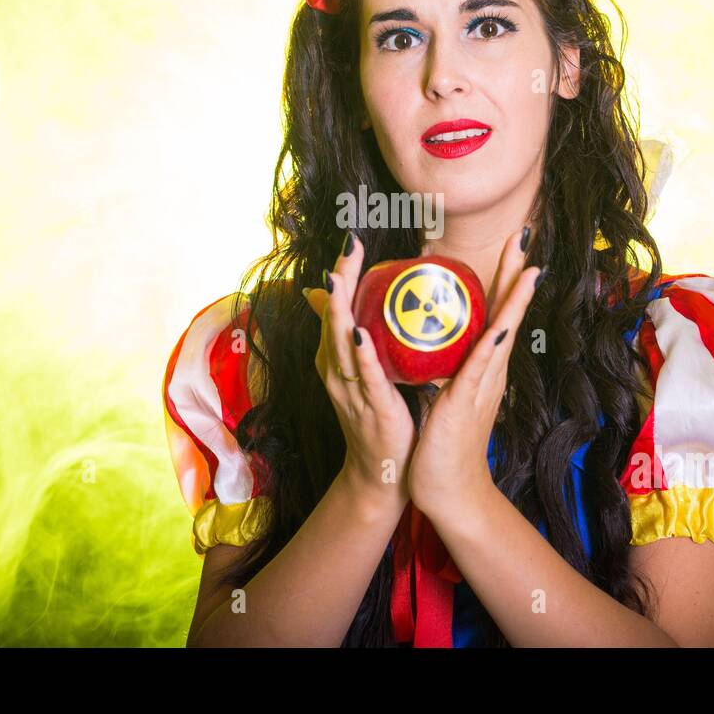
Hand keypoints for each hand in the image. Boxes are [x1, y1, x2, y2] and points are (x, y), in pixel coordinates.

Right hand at [303, 231, 416, 509]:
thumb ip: (359, 340)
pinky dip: (360, 353)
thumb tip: (365, 314)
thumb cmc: (377, 416)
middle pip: (333, 316)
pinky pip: (364, 376)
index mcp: (336, 358)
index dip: (342, 274)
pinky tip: (360, 332)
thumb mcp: (364, 373)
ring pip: (340, 341)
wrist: (380, 471)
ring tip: (341, 275)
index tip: (352, 241)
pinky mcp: (370, 406)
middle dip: (340, 280)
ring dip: (341, 307)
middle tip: (349, 245)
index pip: (335, 307)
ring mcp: (349, 388)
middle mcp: (336, 369)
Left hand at [406, 227, 543, 518]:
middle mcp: (488, 369)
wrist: (449, 488)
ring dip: (515, 300)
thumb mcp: (437, 391)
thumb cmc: (441, 441)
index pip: (493, 311)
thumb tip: (424, 336)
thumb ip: (437, 363)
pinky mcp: (469, 404)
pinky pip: (480, 370)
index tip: (512, 244)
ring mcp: (483, 385)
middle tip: (524, 236)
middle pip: (506, 312)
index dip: (503, 277)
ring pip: (502, 332)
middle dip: (515, 274)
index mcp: (479, 364)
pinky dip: (491, 345)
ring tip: (527, 267)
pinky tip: (500, 326)